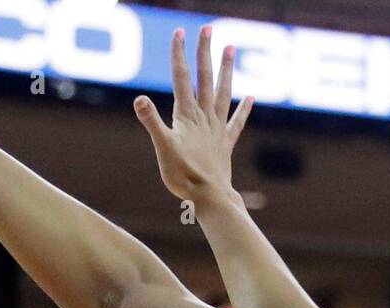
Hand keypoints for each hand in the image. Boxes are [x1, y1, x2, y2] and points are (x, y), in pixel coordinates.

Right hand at [134, 26, 253, 205]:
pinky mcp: (225, 143)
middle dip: (204, 52)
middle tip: (207, 29)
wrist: (210, 197)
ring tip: (229, 48)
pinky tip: (250, 96)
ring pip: (222, 92)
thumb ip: (152, 122)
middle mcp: (204, 117)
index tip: (179, 33)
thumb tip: (139, 99)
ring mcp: (217, 129)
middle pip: (204, 78)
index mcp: (187, 115)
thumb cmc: (184, 176)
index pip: (182, 78)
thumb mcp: (163, 148)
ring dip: (225, 70)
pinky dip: (244, 109)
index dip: (179, 55)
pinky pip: (236, 122)